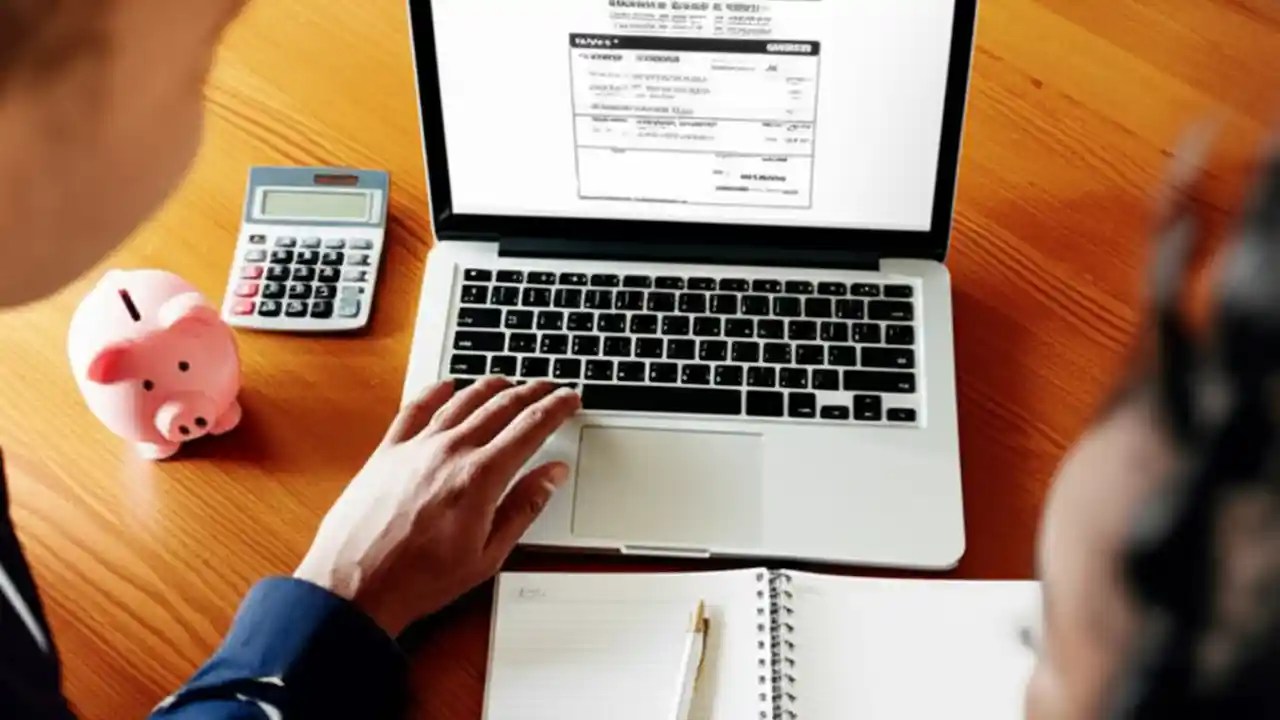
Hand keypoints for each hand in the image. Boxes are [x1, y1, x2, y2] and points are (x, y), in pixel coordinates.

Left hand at [294, 378, 581, 635]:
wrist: (355, 585)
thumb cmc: (418, 578)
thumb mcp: (488, 555)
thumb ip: (524, 507)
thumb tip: (552, 474)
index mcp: (481, 477)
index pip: (531, 427)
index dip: (556, 408)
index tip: (570, 399)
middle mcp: (451, 451)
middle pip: (500, 406)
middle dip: (531, 392)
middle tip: (548, 387)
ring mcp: (417, 447)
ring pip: (462, 400)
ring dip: (490, 386)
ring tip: (508, 382)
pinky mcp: (388, 451)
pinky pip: (416, 408)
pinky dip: (436, 391)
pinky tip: (448, 385)